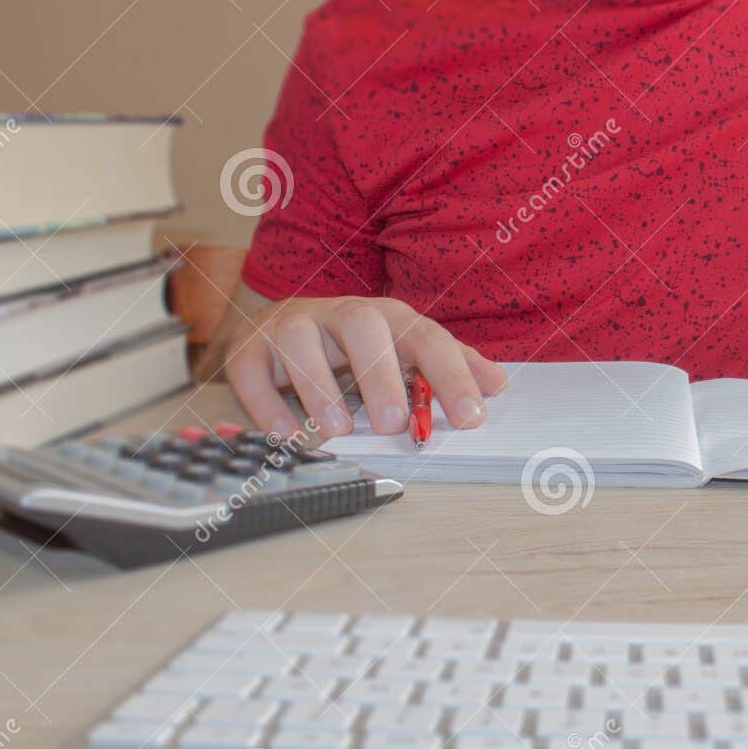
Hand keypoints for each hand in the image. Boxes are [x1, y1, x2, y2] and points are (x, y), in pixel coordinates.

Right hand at [221, 296, 506, 438]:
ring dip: (319, 386)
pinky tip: (287, 434)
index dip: (452, 375)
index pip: (427, 338)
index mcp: (389, 317)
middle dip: (380, 373)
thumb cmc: (355, 346)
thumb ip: (449, 366)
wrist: (281, 326)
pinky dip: (266, 403)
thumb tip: (497, 385)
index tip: (472, 416)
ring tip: (339, 430)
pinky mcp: (250, 347)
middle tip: (395, 423)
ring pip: (299, 339)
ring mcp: (292, 325)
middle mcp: (341, 313)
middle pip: (363, 326)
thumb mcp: (405, 351)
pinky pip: (251, 369)